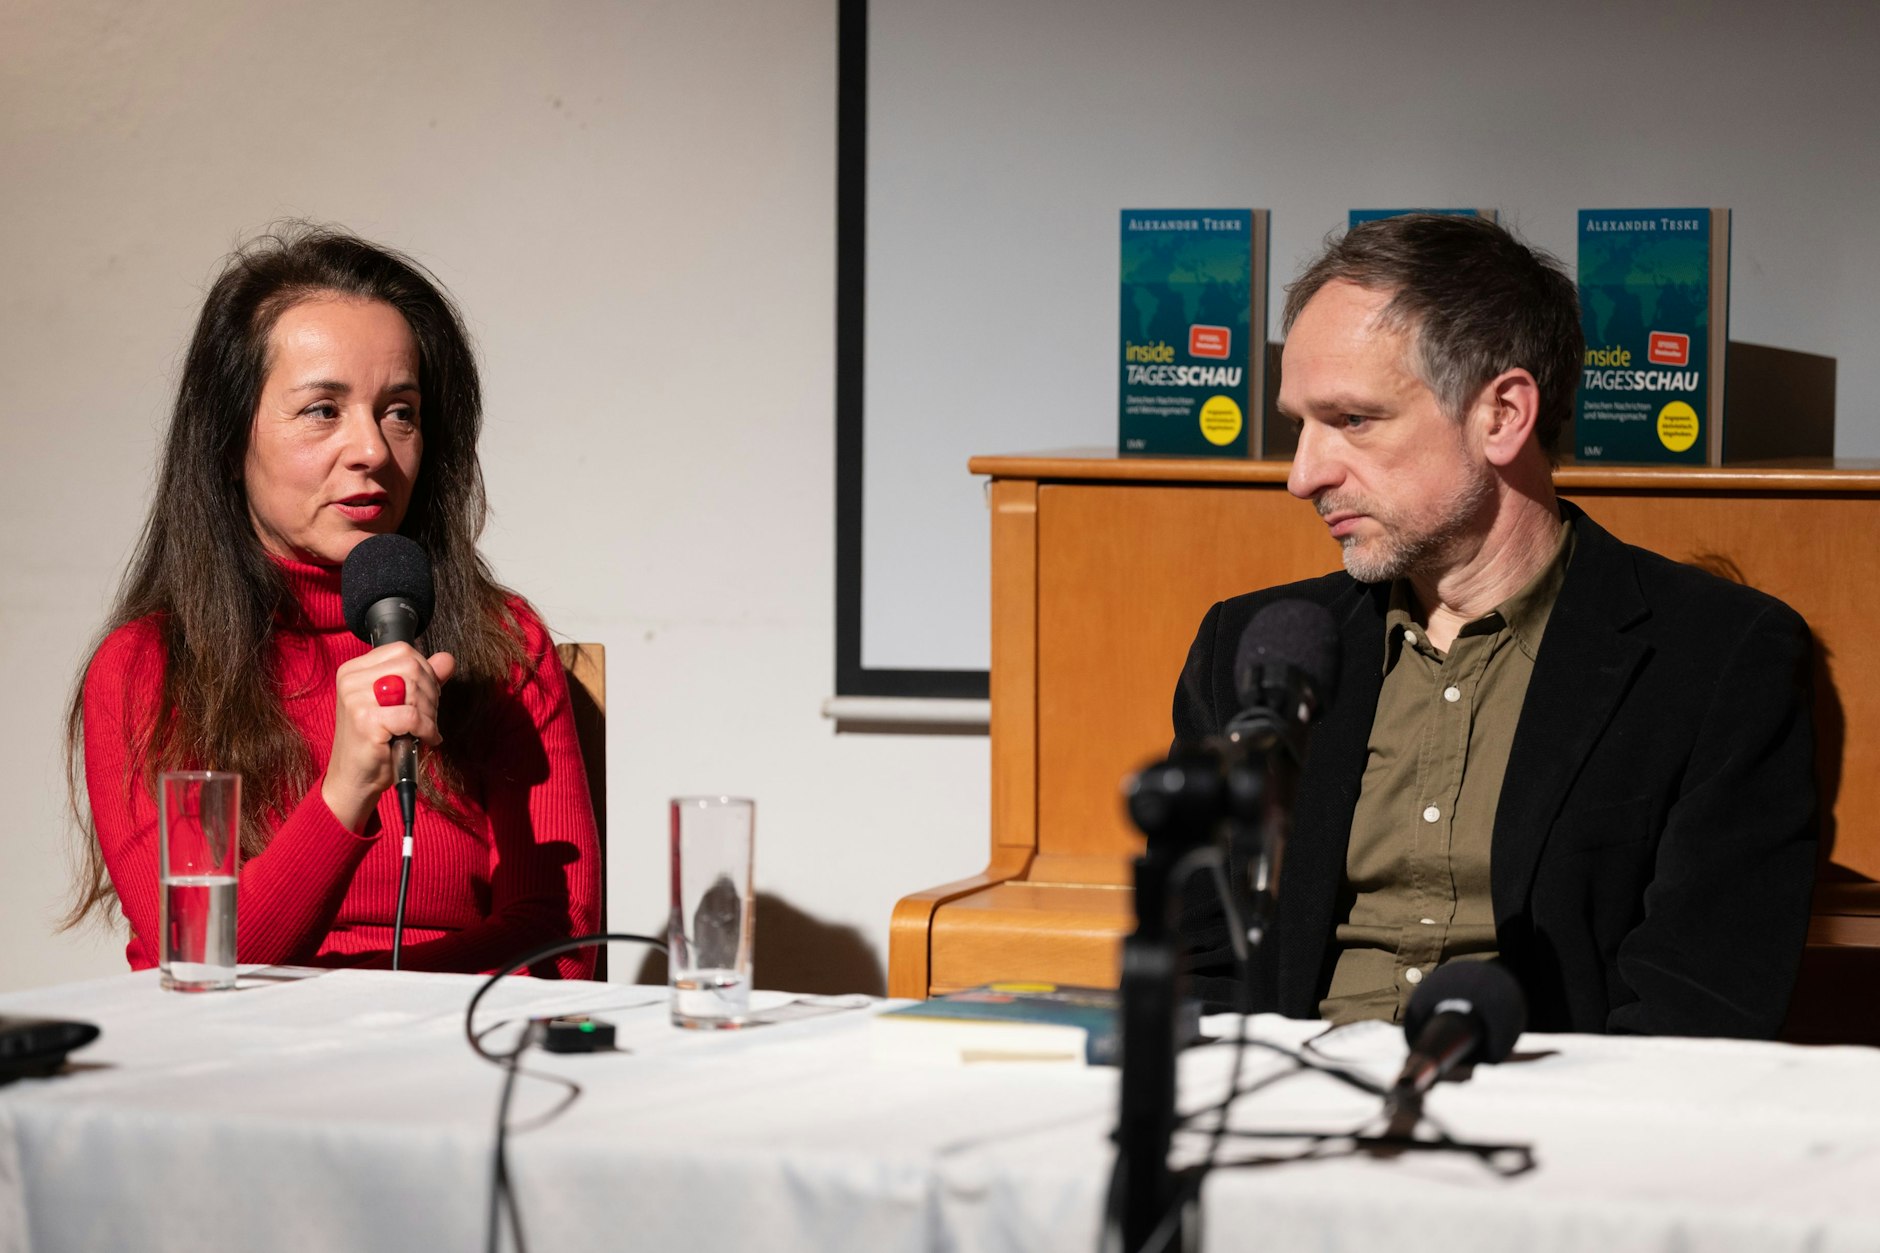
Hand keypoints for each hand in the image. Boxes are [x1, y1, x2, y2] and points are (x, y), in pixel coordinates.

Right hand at [322, 643, 456, 832]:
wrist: (355, 779)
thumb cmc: (377, 742)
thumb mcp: (400, 704)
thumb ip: (422, 679)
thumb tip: (447, 659)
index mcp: (354, 670)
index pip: (403, 651)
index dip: (425, 672)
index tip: (426, 695)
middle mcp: (351, 680)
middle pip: (412, 667)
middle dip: (431, 694)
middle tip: (428, 717)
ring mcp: (355, 699)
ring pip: (414, 689)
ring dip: (430, 713)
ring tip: (424, 729)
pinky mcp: (365, 720)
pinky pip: (412, 716)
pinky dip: (426, 729)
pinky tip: (424, 738)